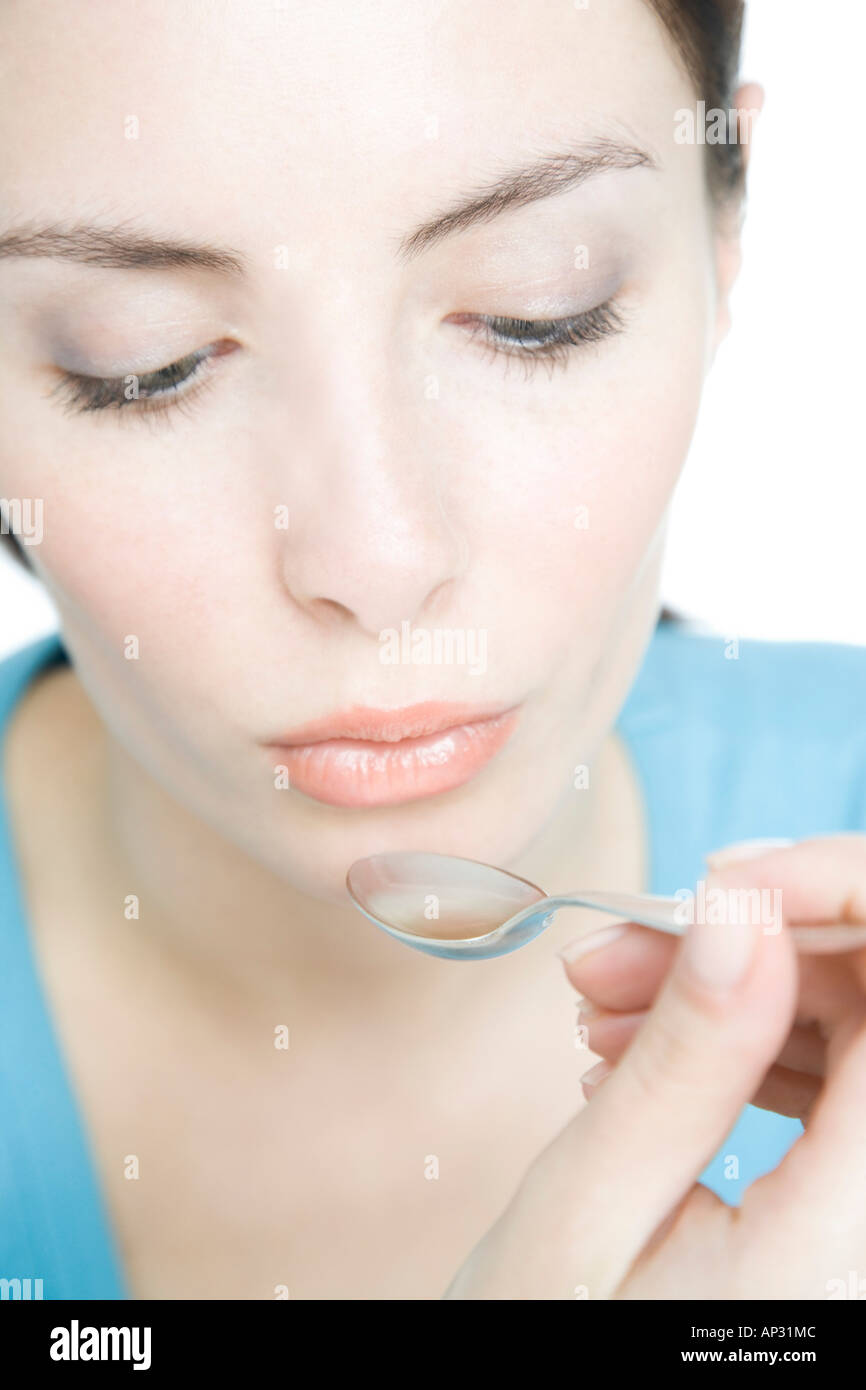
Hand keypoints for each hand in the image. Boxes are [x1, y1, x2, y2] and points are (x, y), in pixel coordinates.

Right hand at [443, 836, 865, 1298]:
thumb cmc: (543, 1345)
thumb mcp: (593, 1205)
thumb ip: (691, 1055)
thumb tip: (745, 909)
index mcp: (857, 1238)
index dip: (838, 899)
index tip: (724, 882)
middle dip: (764, 944)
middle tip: (627, 947)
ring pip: (856, 1038)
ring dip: (741, 995)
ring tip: (607, 1002)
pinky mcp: (845, 1222)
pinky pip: (834, 1092)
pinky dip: (745, 1052)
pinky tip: (647, 1049)